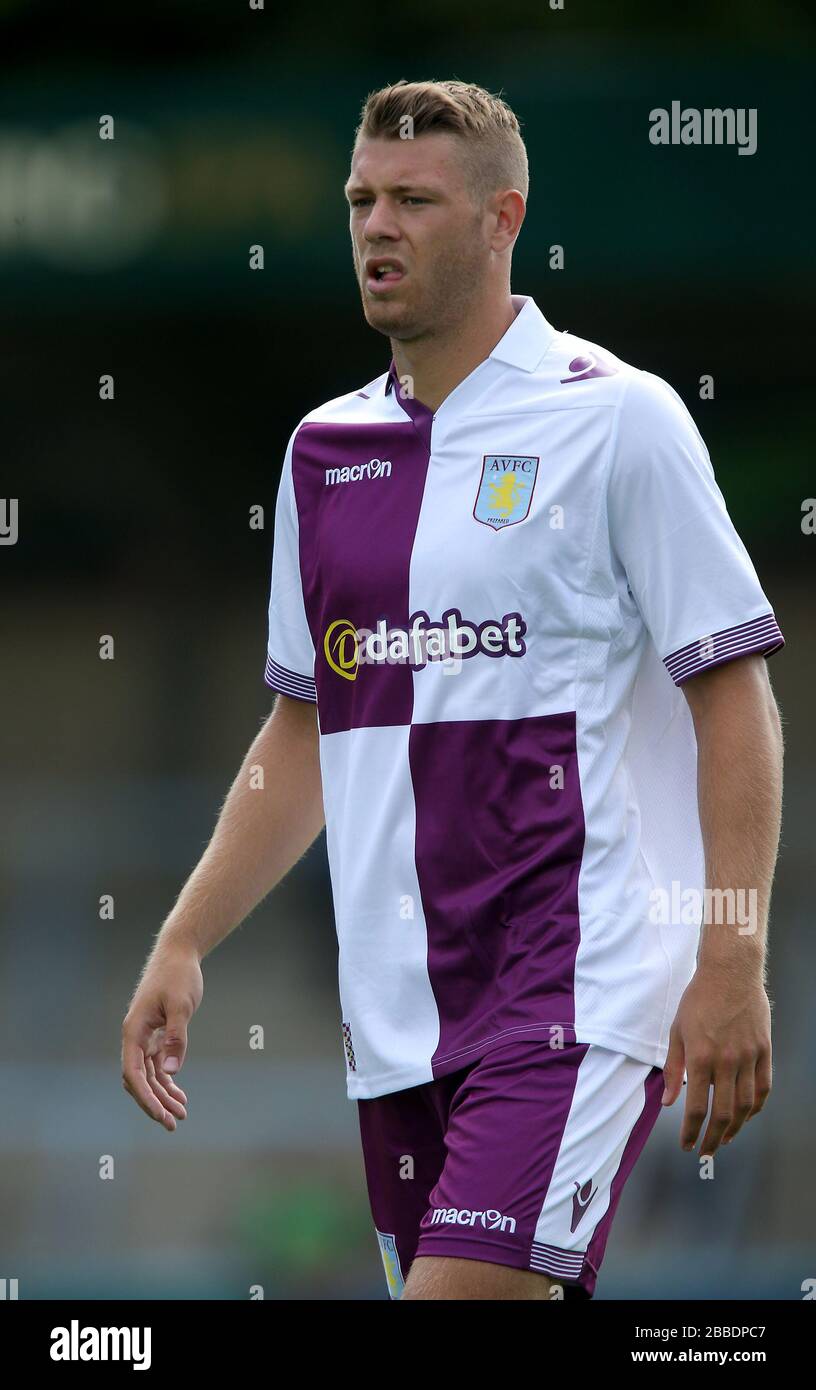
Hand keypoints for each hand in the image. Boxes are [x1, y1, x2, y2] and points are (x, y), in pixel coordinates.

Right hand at [121, 945, 203, 1131]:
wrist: (179, 954)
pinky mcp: (157, 1035)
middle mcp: (135, 1037)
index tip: (160, 1114)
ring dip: (163, 1095)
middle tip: (173, 1124)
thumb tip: (170, 1072)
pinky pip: (158, 1064)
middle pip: (139, 1079)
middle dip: (154, 1103)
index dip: (144, 1096)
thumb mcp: (182, 1005)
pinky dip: (168, 1080)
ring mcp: (145, 1037)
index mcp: (134, 1030)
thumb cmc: (178, 975)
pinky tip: (179, 1095)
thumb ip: (176, 1039)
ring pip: (149, 1075)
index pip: (133, 1072)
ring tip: (181, 1115)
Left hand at [661, 966, 771, 1156]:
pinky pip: (763, 1088)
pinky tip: (746, 1115)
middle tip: (706, 1151)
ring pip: (746, 1106)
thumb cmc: (699, 999)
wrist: (730, 973)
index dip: (690, 1131)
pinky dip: (756, 1107)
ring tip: (725, 1138)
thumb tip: (669, 1101)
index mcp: (700, 1057)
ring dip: (735, 1128)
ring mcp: (748, 1057)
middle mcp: (726, 1061)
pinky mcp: (764, 1051)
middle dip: (713, 1138)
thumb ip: (674, 1069)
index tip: (686, 1144)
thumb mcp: (677, 1031)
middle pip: (723, 1114)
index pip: (695, 1107)